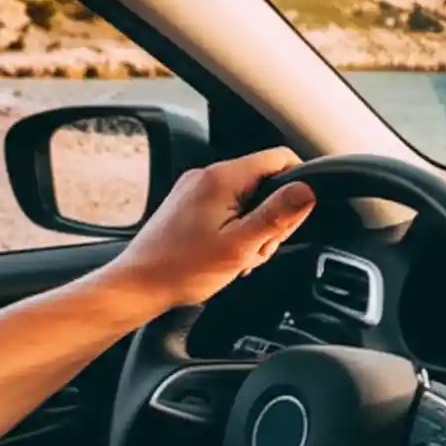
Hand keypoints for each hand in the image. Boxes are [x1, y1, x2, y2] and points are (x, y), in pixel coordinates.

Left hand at [98, 147, 315, 311]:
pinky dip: (237, 232)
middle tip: (257, 248)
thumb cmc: (181, 269)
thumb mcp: (240, 246)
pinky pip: (230, 210)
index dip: (297, 187)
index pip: (280, 159)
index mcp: (222, 179)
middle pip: (266, 183)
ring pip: (249, 200)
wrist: (139, 285)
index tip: (293, 218)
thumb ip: (276, 216)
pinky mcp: (191, 206)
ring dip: (254, 230)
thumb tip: (307, 191)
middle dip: (272, 218)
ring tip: (239, 256)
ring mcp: (197, 190)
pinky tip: (227, 254)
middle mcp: (208, 177)